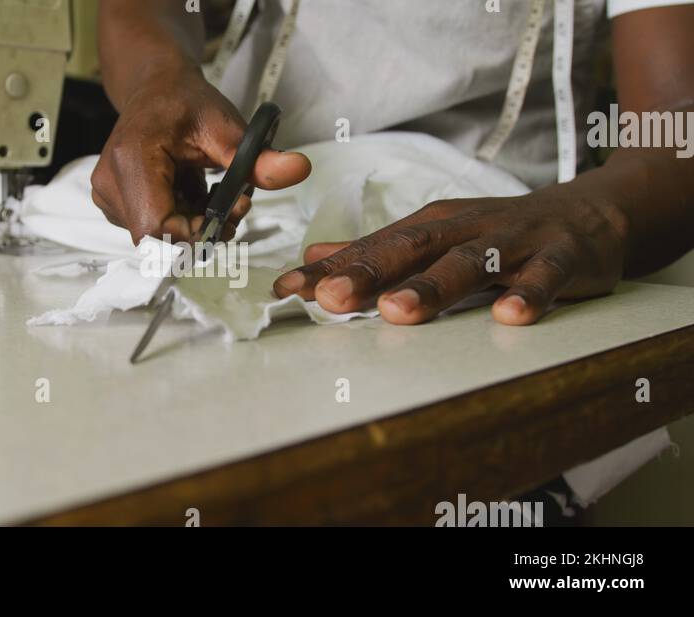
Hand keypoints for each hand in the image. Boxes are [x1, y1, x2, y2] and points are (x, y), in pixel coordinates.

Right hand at [91, 65, 311, 244]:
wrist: (156, 87)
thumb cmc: (184, 102)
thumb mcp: (227, 126)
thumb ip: (258, 158)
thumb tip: (299, 169)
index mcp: (131, 160)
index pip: (157, 228)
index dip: (195, 235)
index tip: (229, 215)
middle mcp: (111, 183)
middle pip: (159, 236)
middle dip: (202, 229)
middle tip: (234, 203)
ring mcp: (108, 196)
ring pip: (158, 236)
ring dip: (194, 224)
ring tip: (214, 193)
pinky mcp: (115, 203)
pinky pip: (153, 227)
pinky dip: (182, 218)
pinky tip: (194, 193)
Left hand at [273, 190, 627, 324]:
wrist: (587, 212)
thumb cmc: (497, 232)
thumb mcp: (433, 235)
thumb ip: (376, 250)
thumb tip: (313, 258)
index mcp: (429, 228)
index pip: (371, 248)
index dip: (328, 270)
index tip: (285, 290)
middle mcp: (464, 230)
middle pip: (411, 249)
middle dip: (367, 272)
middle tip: (330, 297)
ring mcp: (512, 242)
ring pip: (470, 263)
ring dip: (433, 287)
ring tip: (397, 312)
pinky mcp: (559, 258)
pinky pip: (543, 276)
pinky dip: (527, 294)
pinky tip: (508, 316)